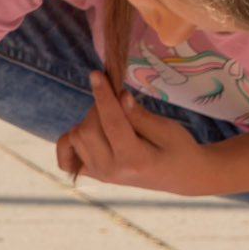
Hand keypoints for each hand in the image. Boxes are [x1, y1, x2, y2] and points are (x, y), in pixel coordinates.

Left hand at [55, 71, 211, 192]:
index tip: (96, 74)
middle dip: (100, 107)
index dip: (103, 96)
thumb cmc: (178, 149)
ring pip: (77, 136)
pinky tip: (88, 132)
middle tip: (120, 102)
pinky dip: (71, 140)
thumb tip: (119, 95)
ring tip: (113, 119)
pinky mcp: (94, 174)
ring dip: (89, 120)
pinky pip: (66, 155)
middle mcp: (111, 171)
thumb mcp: (167, 129)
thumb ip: (139, 115)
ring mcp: (100, 174)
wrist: (182, 175)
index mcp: (134, 160)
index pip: (111, 123)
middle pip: (88, 129)